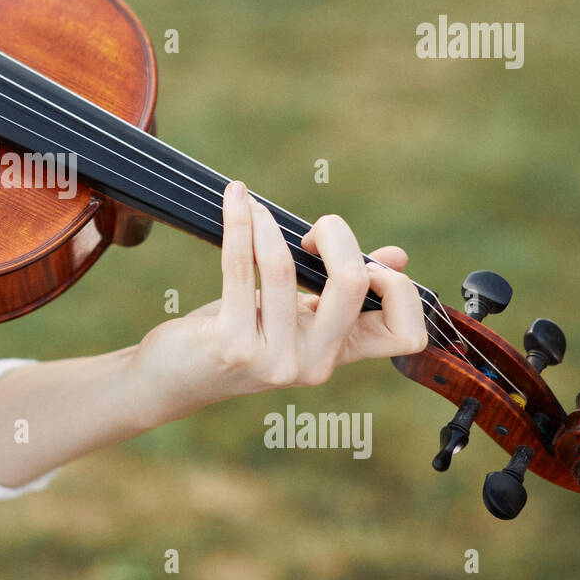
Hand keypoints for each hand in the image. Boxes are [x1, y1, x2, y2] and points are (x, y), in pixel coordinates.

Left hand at [130, 181, 428, 422]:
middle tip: (312, 230)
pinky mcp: (231, 344)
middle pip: (351, 284)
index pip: (405, 334)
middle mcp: (312, 363)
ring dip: (267, 224)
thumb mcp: (296, 318)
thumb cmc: (239, 337)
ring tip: (253, 205)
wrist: (175, 379)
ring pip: (284, 268)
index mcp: (337, 355)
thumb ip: (340, 293)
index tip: (367, 263)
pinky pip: (241, 268)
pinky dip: (240, 225)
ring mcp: (272, 359)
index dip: (400, 290)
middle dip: (337, 235)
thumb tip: (397, 258)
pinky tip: (235, 201)